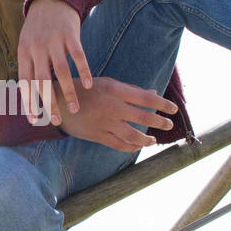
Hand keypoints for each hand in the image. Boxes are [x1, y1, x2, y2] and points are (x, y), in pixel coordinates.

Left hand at [17, 0, 91, 124]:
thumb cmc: (39, 28)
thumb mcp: (26, 44)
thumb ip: (29, 66)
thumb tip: (30, 94)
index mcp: (24, 53)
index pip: (25, 83)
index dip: (29, 103)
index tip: (35, 120)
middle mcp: (37, 48)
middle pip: (42, 81)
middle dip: (49, 103)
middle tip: (57, 120)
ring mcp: (53, 41)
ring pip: (60, 72)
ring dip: (69, 92)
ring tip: (75, 107)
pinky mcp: (70, 34)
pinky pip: (78, 56)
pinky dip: (83, 71)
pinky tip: (89, 84)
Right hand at [54, 76, 177, 150]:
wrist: (57, 103)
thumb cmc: (84, 89)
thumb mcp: (106, 83)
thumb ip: (130, 90)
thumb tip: (153, 94)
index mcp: (115, 90)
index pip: (146, 98)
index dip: (163, 104)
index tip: (174, 109)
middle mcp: (112, 107)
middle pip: (143, 117)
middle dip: (160, 122)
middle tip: (168, 125)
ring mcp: (105, 123)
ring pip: (133, 135)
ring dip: (146, 139)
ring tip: (153, 140)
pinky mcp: (97, 135)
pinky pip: (119, 145)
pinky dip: (131, 147)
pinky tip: (137, 146)